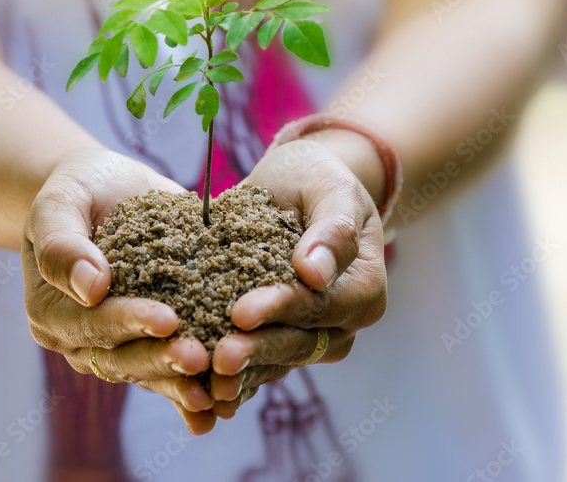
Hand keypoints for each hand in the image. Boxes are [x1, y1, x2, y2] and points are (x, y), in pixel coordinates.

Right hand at [22, 148, 217, 433]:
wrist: (106, 191)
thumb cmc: (80, 189)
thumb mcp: (61, 200)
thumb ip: (62, 242)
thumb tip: (90, 288)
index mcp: (50, 309)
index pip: (89, 321)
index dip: (127, 322)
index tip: (167, 319)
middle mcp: (77, 339)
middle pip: (118, 357)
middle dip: (160, 358)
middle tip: (200, 357)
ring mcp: (112, 348)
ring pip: (145, 372)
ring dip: (178, 381)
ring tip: (216, 383)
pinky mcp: (144, 346)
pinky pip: (165, 374)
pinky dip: (188, 390)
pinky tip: (218, 404)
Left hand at [203, 137, 388, 419]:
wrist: (299, 188)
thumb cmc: (317, 180)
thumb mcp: (330, 189)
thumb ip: (332, 229)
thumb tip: (316, 274)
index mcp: (364, 288)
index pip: (321, 304)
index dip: (282, 309)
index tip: (242, 312)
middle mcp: (344, 323)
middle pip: (300, 343)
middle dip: (258, 349)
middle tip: (219, 356)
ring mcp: (313, 339)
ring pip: (278, 362)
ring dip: (244, 373)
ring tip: (207, 376)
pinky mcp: (281, 343)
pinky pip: (260, 367)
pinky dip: (235, 376)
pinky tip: (202, 384)